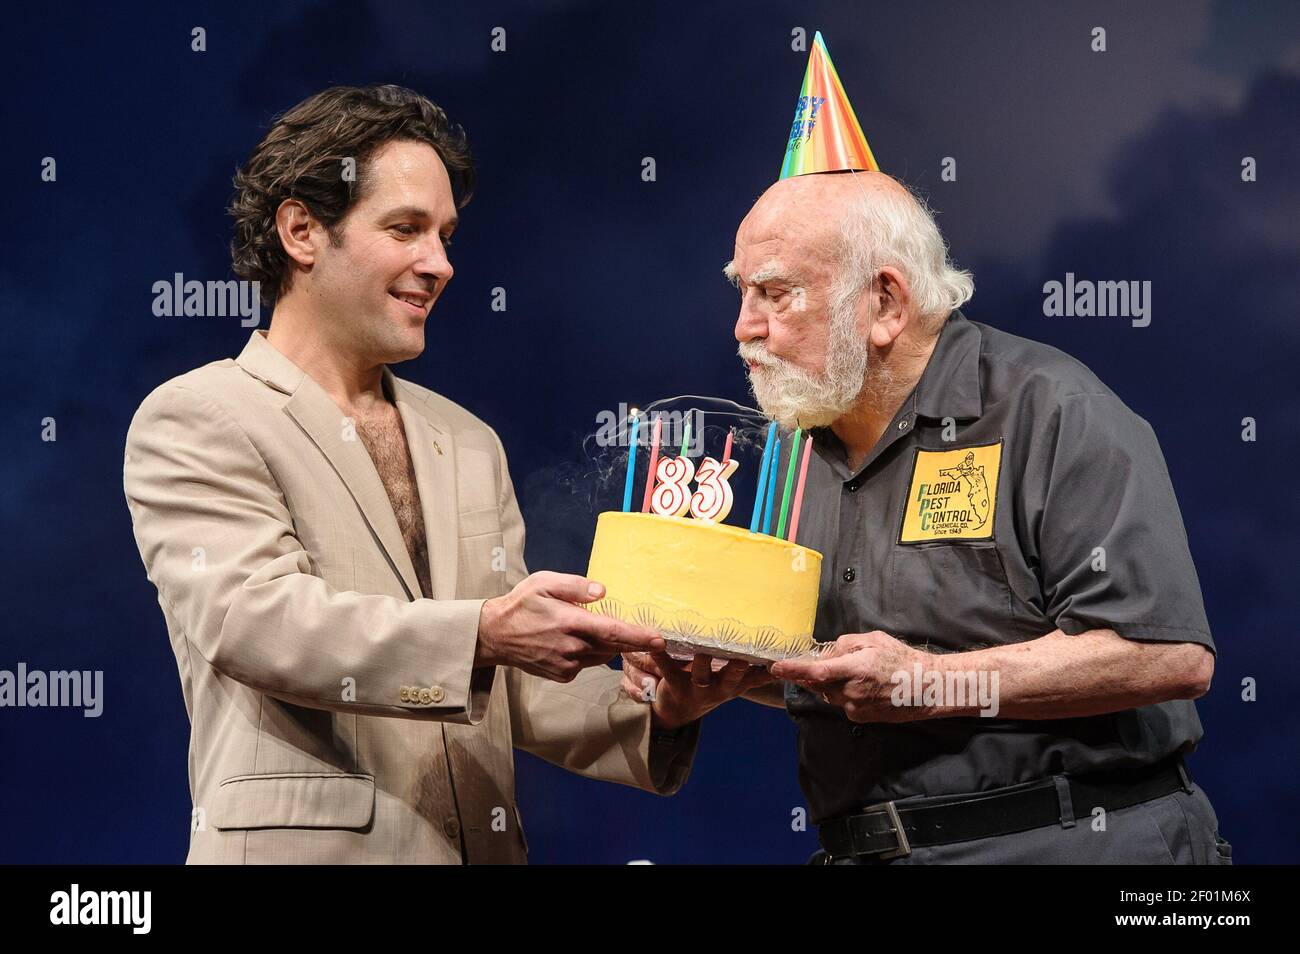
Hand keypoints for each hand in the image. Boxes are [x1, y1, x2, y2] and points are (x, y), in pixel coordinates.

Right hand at [477, 571, 664, 681]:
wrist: (495, 635)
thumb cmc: (521, 604)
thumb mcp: (544, 583)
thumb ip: (575, 586)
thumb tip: (602, 591)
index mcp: (570, 622)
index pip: (613, 631)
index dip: (639, 636)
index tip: (660, 640)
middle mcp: (571, 647)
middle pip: (612, 645)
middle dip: (629, 640)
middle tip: (644, 634)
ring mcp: (566, 665)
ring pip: (601, 655)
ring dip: (605, 644)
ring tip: (587, 629)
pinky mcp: (562, 675)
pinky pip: (586, 664)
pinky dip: (588, 653)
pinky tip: (572, 642)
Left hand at [622, 650, 776, 729]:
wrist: (677, 713)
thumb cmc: (710, 687)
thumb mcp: (735, 683)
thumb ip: (755, 672)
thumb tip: (780, 652)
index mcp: (735, 684)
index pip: (756, 676)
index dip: (767, 669)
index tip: (778, 656)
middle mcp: (720, 688)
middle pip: (732, 677)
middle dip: (738, 666)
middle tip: (743, 654)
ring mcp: (697, 689)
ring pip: (702, 675)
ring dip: (702, 662)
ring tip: (702, 648)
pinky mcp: (675, 686)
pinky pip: (668, 669)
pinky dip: (662, 656)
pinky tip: (659, 644)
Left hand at [770, 631, 922, 722]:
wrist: (925, 687)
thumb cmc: (901, 659)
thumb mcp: (873, 640)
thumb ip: (845, 644)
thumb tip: (825, 653)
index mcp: (855, 668)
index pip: (817, 671)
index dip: (794, 670)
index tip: (776, 667)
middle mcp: (852, 691)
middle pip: (819, 683)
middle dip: (816, 673)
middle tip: (832, 662)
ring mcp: (855, 707)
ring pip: (829, 693)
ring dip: (832, 683)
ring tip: (857, 673)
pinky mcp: (859, 717)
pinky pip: (841, 702)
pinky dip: (843, 692)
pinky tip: (863, 686)